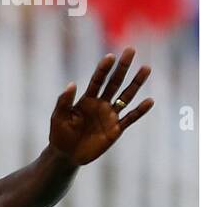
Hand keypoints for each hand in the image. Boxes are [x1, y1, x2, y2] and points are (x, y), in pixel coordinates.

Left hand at [49, 48, 152, 166]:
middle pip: (114, 82)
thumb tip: (71, 84)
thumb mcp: (58, 118)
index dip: (103, 68)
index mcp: (87, 99)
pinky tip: (149, 101)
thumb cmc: (59, 135)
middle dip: (122, 67)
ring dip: (136, 83)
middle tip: (131, 50)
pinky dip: (140, 111)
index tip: (110, 56)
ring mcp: (110, 116)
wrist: (66, 156)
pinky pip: (130, 118)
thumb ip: (64, 102)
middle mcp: (101, 104)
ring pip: (126, 97)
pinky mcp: (115, 130)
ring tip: (146, 68)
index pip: (98, 80)